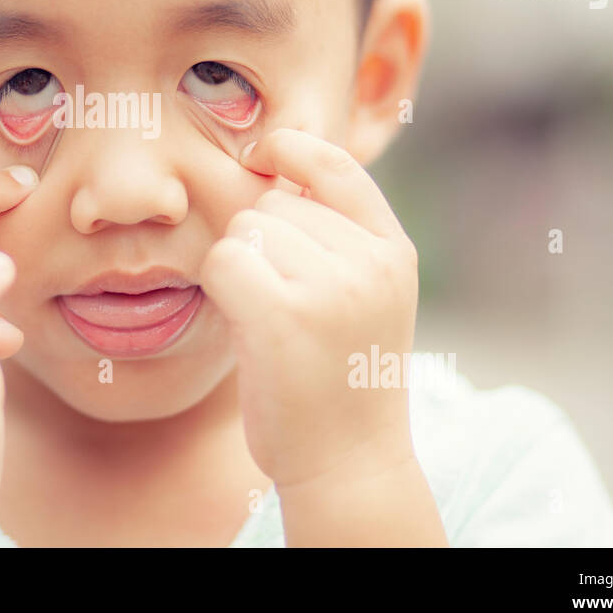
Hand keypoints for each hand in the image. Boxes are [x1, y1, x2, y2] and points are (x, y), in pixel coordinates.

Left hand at [198, 128, 419, 490]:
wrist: (348, 464)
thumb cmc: (340, 381)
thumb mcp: (364, 298)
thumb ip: (336, 238)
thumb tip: (274, 172)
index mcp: (393, 252)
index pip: (338, 166)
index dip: (293, 148)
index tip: (264, 152)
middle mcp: (369, 262)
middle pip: (272, 204)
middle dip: (259, 246)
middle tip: (283, 310)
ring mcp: (330, 286)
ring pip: (243, 231)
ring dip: (239, 270)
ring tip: (272, 325)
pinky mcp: (283, 313)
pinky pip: (223, 260)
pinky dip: (219, 289)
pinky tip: (246, 328)